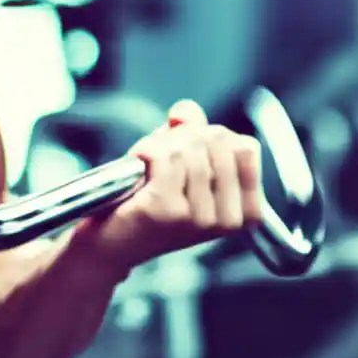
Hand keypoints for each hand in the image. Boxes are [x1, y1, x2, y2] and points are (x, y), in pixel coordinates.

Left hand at [69, 100, 263, 273]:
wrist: (111, 246)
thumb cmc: (147, 204)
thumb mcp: (179, 165)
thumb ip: (191, 133)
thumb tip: (186, 111)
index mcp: (246, 212)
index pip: (245, 148)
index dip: (212, 135)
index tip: (185, 146)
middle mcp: (228, 219)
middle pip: (217, 142)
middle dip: (182, 136)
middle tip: (158, 154)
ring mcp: (200, 218)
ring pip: (189, 148)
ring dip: (159, 145)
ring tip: (144, 163)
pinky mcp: (168, 211)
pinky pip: (165, 157)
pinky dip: (146, 151)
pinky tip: (136, 164)